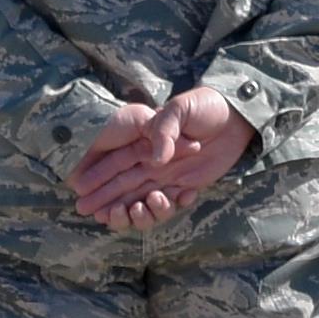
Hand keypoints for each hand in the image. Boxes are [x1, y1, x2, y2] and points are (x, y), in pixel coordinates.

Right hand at [73, 87, 259, 229]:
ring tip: (135, 212)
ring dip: (136, 210)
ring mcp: (170, 174)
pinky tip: (166, 203)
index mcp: (144, 142)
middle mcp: (152, 161)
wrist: (237, 115)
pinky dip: (166, 208)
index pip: (115, 164)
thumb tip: (156, 159)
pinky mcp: (189, 183)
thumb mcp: (180, 108)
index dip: (97, 179)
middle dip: (105, 200)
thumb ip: (165, 130)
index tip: (80, 192)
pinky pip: (172, 202)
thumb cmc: (204, 105)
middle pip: (124, 186)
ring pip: (144, 199)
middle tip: (89, 212)